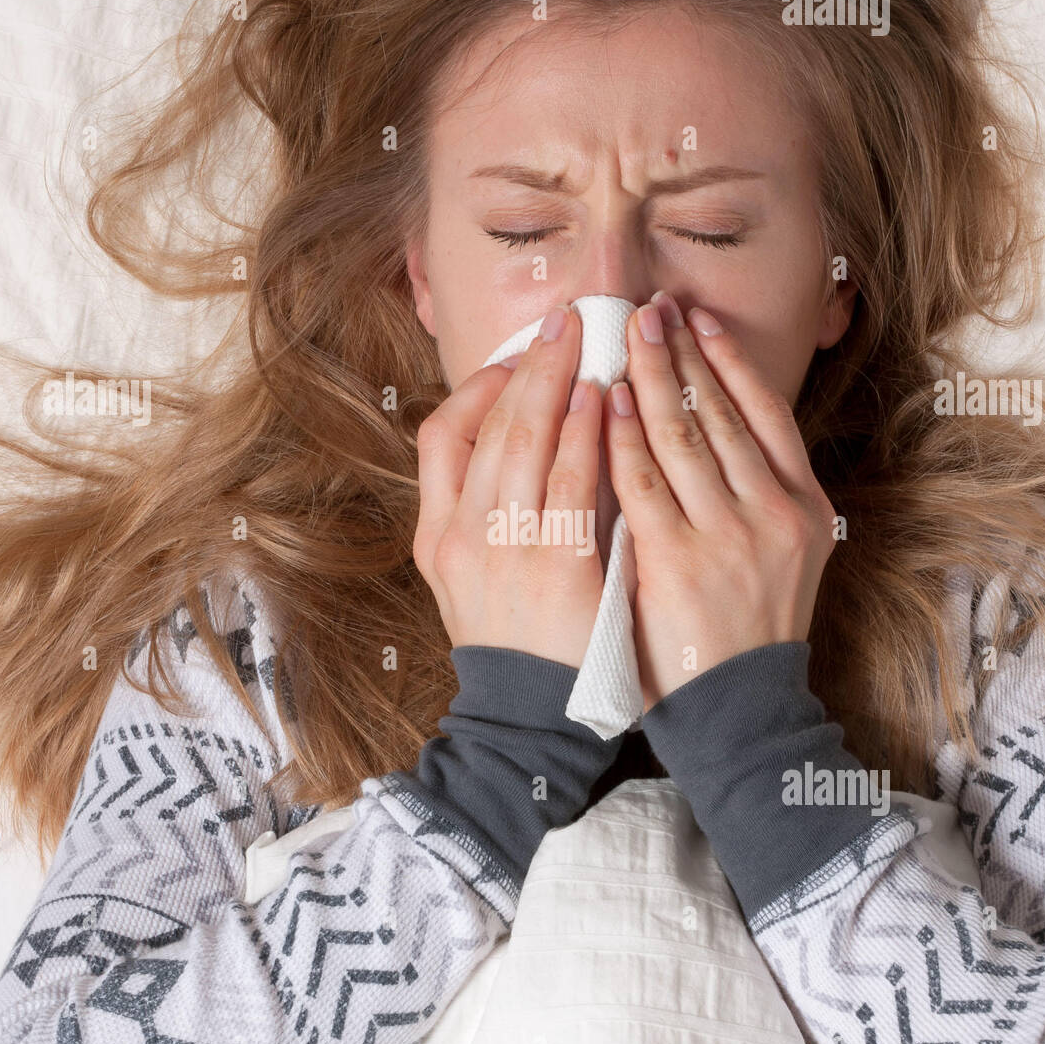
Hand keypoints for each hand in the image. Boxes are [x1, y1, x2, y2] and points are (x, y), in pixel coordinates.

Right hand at [413, 304, 606, 668]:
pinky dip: (588, 434)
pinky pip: (574, 482)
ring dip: (560, 382)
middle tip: (563, 320)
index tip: (517, 359)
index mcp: (437, 536)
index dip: (479, 387)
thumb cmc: (513, 646)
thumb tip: (515, 444)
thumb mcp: (469, 583)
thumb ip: (480, 517)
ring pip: (528, 442)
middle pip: (490, 426)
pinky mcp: (559, 569)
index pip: (440, 436)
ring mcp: (507, 551)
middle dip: (530, 365)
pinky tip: (607, 401)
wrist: (529, 723)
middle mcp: (464, 535)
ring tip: (588, 340)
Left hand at [603, 298, 837, 710]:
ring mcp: (729, 535)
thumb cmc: (752, 628)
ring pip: (682, 436)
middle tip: (649, 309)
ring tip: (624, 337)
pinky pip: (642, 483)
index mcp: (805, 506)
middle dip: (679, 354)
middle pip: (720, 412)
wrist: (741, 707)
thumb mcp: (786, 555)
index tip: (699, 321)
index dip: (729, 361)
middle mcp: (774, 511)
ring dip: (648, 379)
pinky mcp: (679, 560)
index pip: (765, 413)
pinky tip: (602, 403)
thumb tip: (720, 427)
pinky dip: (621, 438)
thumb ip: (762, 496)